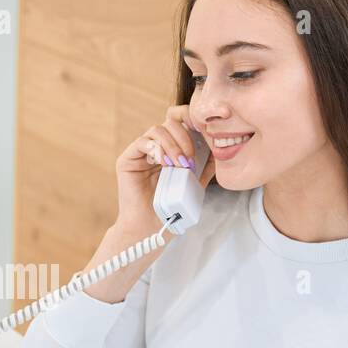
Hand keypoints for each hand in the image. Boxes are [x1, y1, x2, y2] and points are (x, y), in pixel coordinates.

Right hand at [111, 103, 215, 234]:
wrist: (152, 229)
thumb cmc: (172, 210)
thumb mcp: (195, 184)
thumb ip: (205, 166)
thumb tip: (219, 148)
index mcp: (172, 149)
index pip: (180, 122)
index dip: (190, 118)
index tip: (203, 130)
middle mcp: (156, 147)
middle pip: (170, 122)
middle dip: (184, 137)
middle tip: (189, 160)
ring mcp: (141, 153)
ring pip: (157, 130)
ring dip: (172, 145)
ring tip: (179, 164)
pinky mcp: (128, 160)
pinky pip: (141, 142)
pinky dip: (156, 149)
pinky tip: (163, 163)